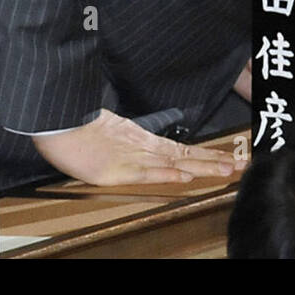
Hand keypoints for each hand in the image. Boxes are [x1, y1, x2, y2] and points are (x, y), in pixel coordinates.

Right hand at [31, 108, 242, 185]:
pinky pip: (143, 171)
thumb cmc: (76, 127)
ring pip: (172, 162)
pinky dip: (164, 173)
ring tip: (227, 170)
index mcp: (141, 141)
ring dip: (201, 167)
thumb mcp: (109, 136)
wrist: (53, 118)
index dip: (205, 155)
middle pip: (185, 155)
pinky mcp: (114, 167)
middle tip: (241, 164)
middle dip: (213, 161)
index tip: (228, 159)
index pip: (181, 151)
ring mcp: (129, 157)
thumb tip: (148, 151)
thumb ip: (128, 143)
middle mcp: (141, 149)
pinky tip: (183, 176)